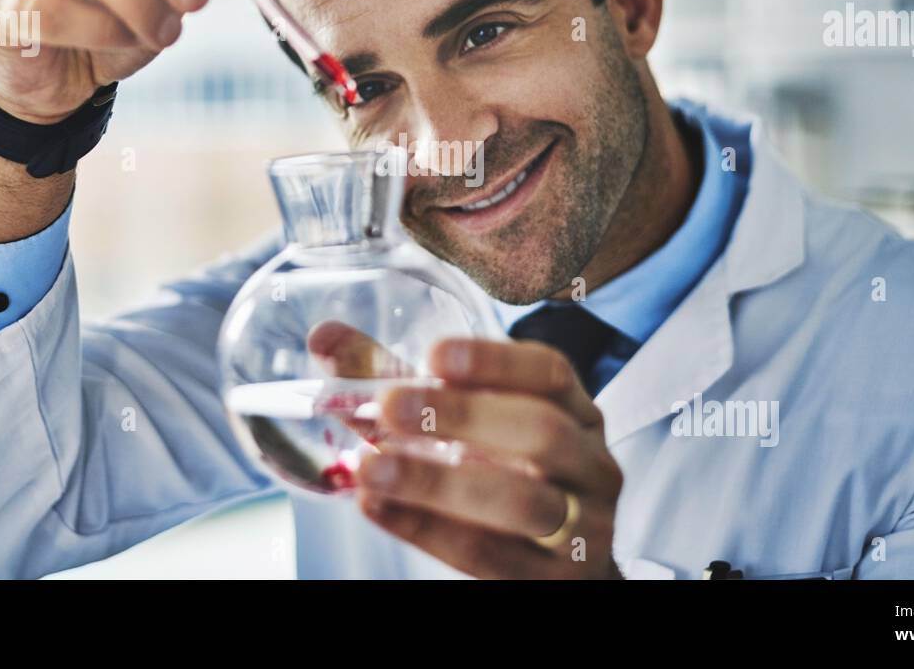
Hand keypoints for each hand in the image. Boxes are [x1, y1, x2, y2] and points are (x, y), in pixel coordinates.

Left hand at [342, 334, 625, 578]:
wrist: (552, 566)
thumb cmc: (500, 474)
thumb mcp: (458, 424)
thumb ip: (394, 378)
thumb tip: (324, 336)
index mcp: (574, 410)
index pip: (550, 372)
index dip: (495, 361)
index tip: (434, 353)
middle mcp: (590, 462)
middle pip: (542, 432)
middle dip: (466, 416)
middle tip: (391, 406)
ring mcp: (583, 524)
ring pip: (525, 502)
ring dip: (441, 483)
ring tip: (373, 467)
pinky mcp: (559, 577)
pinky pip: (494, 556)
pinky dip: (428, 530)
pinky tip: (377, 507)